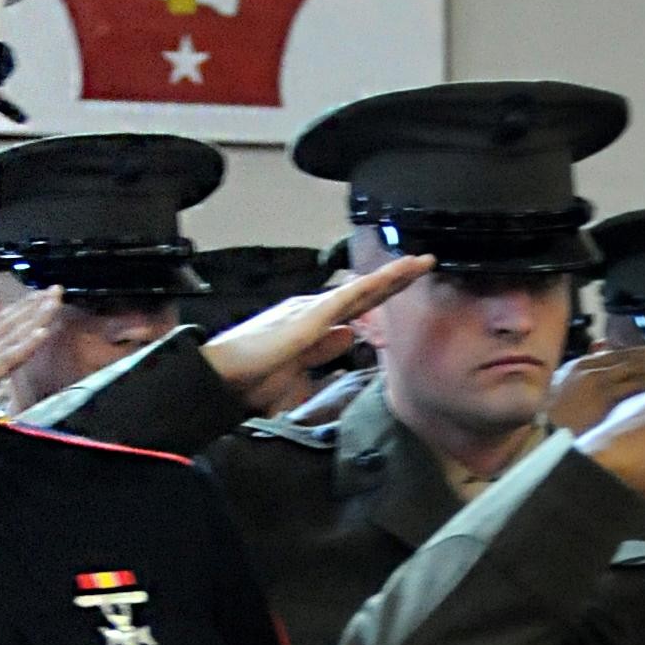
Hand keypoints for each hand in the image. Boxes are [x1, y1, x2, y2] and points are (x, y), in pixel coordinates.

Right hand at [0, 290, 61, 412]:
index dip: (19, 308)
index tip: (40, 295)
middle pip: (3, 324)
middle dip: (31, 305)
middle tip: (55, 290)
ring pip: (7, 337)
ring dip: (34, 318)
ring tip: (54, 302)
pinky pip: (4, 361)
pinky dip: (24, 346)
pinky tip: (42, 333)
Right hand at [200, 254, 432, 408]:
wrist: (220, 379)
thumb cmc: (250, 382)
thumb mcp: (297, 372)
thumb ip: (323, 352)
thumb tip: (348, 334)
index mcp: (311, 323)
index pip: (355, 308)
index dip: (381, 296)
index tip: (406, 287)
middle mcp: (312, 309)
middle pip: (363, 292)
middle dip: (394, 279)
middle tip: (424, 263)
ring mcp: (312, 310)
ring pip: (362, 289)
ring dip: (393, 276)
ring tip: (422, 262)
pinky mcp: (311, 316)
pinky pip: (352, 296)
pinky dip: (377, 283)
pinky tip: (399, 275)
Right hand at [546, 342, 644, 436]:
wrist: (539, 437)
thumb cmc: (550, 422)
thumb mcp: (562, 389)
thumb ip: (585, 366)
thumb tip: (601, 344)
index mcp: (580, 366)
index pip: (617, 356)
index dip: (641, 353)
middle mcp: (590, 369)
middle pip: (631, 360)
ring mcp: (598, 383)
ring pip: (637, 370)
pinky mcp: (605, 399)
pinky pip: (635, 388)